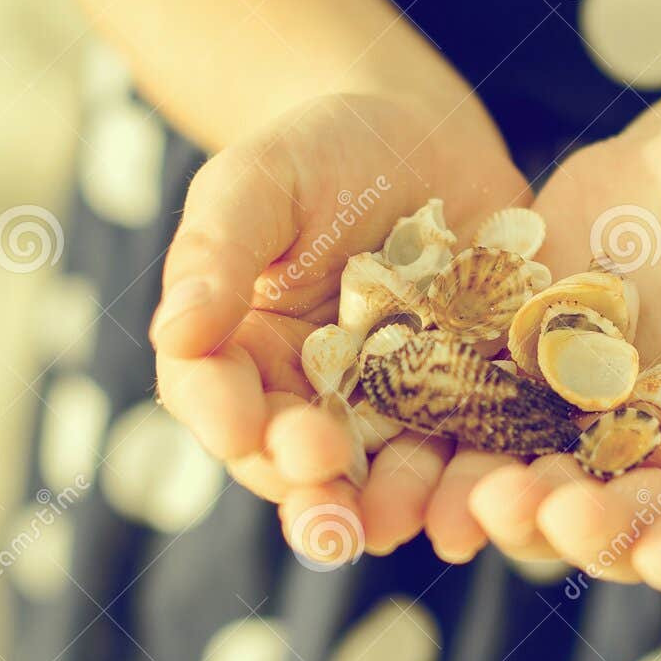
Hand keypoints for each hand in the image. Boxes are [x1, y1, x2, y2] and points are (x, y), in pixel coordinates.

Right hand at [150, 92, 529, 561]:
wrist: (428, 137)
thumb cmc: (322, 149)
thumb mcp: (260, 180)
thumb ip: (219, 251)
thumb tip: (175, 333)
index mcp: (241, 351)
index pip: (215, 399)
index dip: (226, 420)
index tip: (248, 431)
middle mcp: (311, 397)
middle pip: (296, 462)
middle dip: (309, 486)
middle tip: (325, 492)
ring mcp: (392, 408)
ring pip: (383, 475)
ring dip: (389, 505)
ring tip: (398, 522)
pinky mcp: (465, 401)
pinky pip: (469, 448)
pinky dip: (475, 476)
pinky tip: (486, 489)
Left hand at [455, 123, 660, 590]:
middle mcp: (656, 464)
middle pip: (619, 524)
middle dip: (583, 530)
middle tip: (549, 512)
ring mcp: (577, 434)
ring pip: (537, 492)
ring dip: (504, 506)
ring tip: (475, 496)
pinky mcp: (513, 393)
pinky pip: (476, 432)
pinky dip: (447, 448)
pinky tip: (412, 449)